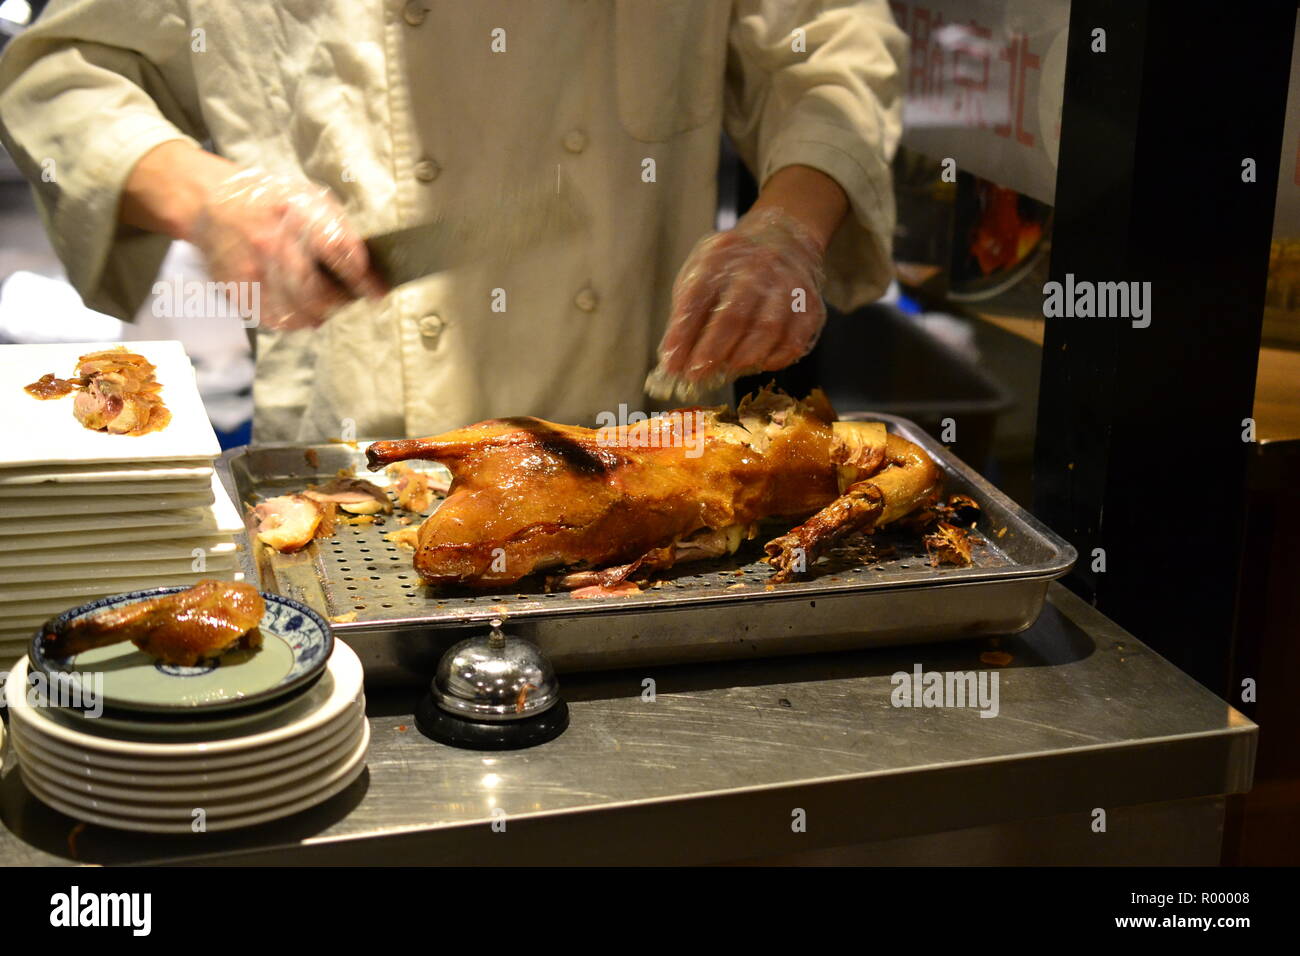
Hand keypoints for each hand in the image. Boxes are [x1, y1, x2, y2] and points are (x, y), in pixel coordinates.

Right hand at [187, 167, 386, 330]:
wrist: (211, 201)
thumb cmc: (270, 201)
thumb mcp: (309, 197)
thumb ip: (338, 229)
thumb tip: (364, 270)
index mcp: (296, 213)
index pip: (339, 251)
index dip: (364, 278)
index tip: (379, 291)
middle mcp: (272, 242)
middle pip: (319, 291)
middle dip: (343, 300)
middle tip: (351, 296)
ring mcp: (253, 269)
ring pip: (300, 311)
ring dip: (322, 313)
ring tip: (328, 304)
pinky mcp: (238, 288)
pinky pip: (277, 319)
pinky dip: (297, 321)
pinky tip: (304, 310)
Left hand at [645, 165, 845, 402]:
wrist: (784, 239)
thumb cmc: (732, 267)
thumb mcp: (701, 272)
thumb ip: (687, 313)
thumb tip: (675, 361)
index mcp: (720, 257)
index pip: (697, 297)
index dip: (682, 334)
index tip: (672, 364)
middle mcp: (756, 267)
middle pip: (733, 315)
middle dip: (711, 351)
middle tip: (696, 376)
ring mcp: (787, 285)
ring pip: (767, 329)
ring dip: (743, 357)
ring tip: (726, 370)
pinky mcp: (809, 305)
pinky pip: (794, 339)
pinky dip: (774, 358)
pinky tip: (758, 364)